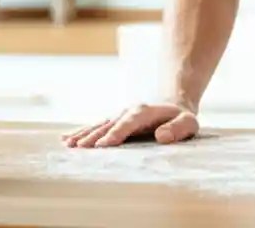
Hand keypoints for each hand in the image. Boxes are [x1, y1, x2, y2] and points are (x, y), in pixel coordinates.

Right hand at [60, 102, 198, 147]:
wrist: (173, 105)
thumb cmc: (181, 118)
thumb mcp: (188, 122)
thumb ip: (178, 129)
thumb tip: (162, 136)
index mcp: (145, 111)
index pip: (129, 123)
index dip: (116, 133)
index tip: (103, 145)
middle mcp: (128, 112)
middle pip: (108, 124)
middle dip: (94, 136)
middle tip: (80, 148)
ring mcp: (118, 116)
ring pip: (98, 125)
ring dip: (83, 134)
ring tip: (68, 144)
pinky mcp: (112, 121)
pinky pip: (95, 126)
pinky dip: (80, 131)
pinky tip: (65, 139)